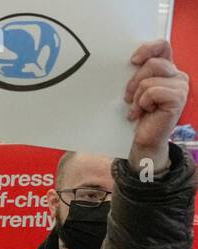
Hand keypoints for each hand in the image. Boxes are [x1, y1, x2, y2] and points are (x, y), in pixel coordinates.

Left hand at [125, 39, 188, 174]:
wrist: (144, 140)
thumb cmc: (138, 114)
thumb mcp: (136, 90)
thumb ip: (138, 73)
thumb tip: (128, 61)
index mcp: (168, 70)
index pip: (162, 47)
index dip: (148, 49)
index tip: (133, 61)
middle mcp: (178, 75)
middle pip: (152, 63)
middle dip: (135, 81)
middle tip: (129, 97)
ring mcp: (180, 86)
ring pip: (149, 79)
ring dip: (137, 95)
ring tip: (137, 108)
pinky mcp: (178, 98)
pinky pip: (152, 92)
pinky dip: (142, 103)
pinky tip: (142, 113)